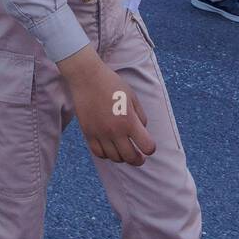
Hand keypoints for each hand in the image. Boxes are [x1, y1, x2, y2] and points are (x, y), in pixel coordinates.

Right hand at [59, 47, 154, 165]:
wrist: (87, 78)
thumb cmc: (112, 84)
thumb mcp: (132, 97)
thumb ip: (140, 116)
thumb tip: (142, 131)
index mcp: (129, 121)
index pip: (146, 146)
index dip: (150, 148)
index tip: (148, 146)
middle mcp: (115, 131)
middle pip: (130, 157)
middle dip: (138, 159)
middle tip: (140, 158)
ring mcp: (100, 134)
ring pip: (114, 158)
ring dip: (122, 157)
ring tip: (125, 151)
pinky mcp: (88, 133)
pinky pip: (99, 153)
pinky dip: (107, 154)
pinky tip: (110, 149)